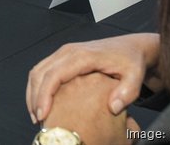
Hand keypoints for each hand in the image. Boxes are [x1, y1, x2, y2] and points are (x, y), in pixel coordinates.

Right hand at [26, 33, 159, 123]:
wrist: (130, 47)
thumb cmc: (131, 61)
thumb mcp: (136, 76)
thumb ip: (128, 92)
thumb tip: (113, 108)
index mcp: (83, 55)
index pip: (54, 75)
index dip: (44, 95)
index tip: (43, 114)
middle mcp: (68, 51)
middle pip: (40, 73)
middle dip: (34, 98)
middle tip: (38, 121)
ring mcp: (63, 53)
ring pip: (37, 71)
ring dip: (33, 93)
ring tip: (37, 116)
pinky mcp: (62, 58)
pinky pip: (42, 71)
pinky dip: (38, 88)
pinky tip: (42, 104)